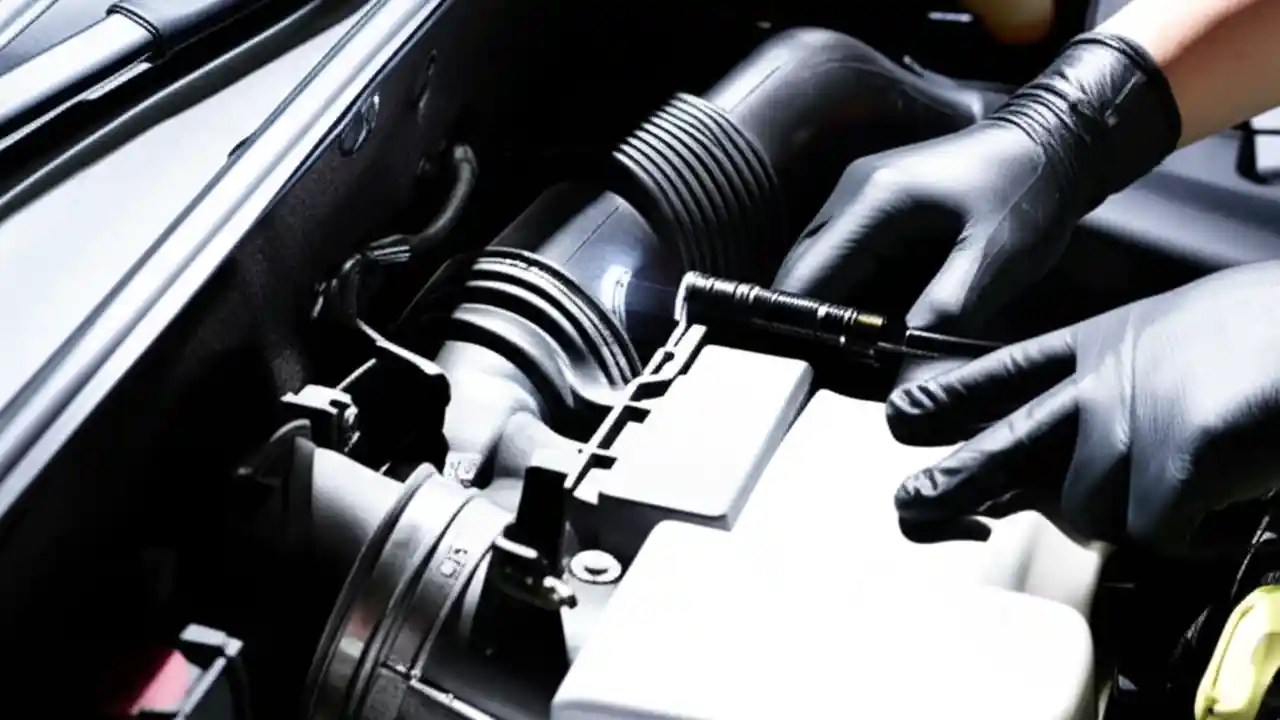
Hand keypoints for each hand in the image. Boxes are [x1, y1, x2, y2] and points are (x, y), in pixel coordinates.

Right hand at [773, 33, 1179, 383]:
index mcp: (872, 202)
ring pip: (817, 268)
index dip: (804, 333)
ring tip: (862, 350)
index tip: (821, 375)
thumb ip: (941, 320)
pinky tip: (878, 318)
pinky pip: (843, 256)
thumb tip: (907, 383)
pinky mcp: (874, 202)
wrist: (1057, 139)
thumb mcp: (992, 263)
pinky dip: (850, 291)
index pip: (803, 281)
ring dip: (830, 310)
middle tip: (839, 371)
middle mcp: (850, 193)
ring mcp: (859, 193)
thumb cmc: (1030, 193)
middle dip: (812, 326)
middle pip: (798, 275)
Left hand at [889, 262, 1279, 553]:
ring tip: (1188, 489)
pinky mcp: (1174, 454)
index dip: (948, 400)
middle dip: (950, 480)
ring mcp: (1129, 418)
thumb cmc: (1258, 333)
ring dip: (1131, 518)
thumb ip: (1108, 386)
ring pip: (1084, 512)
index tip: (902, 417)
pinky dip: (1195, 537)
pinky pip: (1156, 534)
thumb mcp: (1161, 336)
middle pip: (1000, 441)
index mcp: (1093, 345)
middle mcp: (1097, 381)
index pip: (1001, 374)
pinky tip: (1224, 508)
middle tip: (909, 505)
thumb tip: (1067, 459)